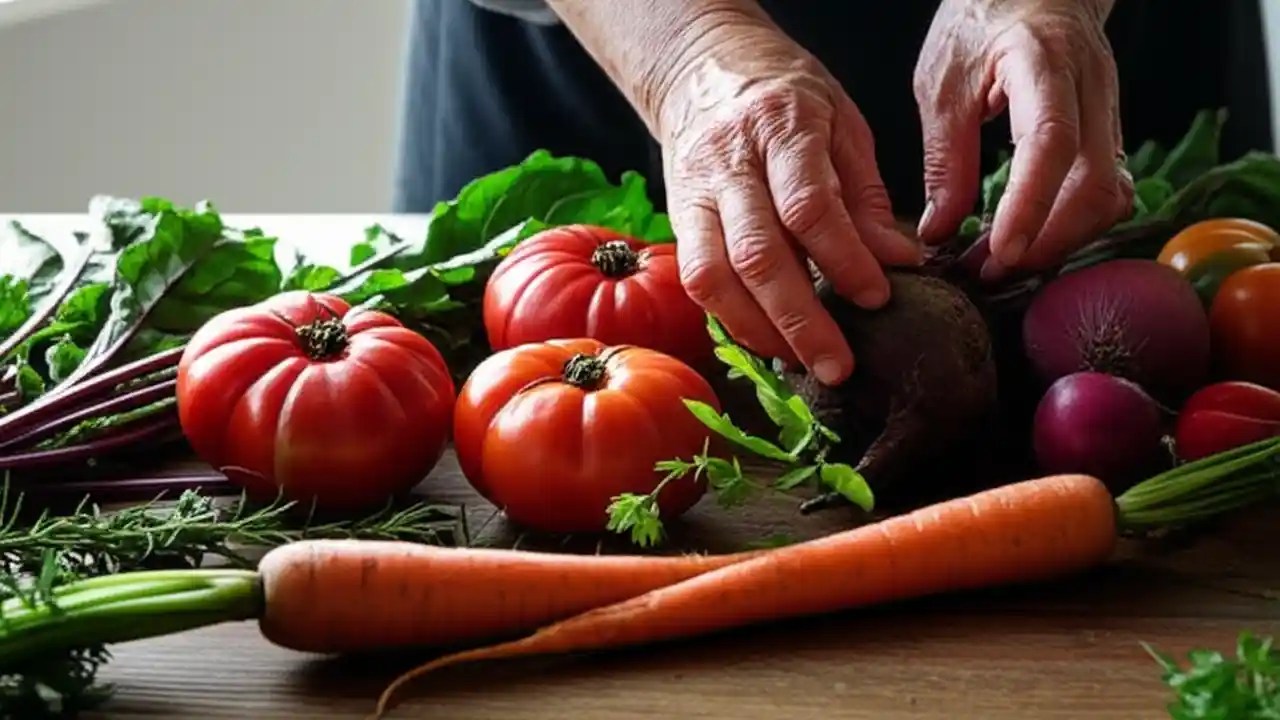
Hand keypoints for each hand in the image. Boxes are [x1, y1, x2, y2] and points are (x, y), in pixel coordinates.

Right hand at [654, 17, 921, 384]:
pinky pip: (696, 280)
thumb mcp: (842, 124)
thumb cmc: (785, 95)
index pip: (808, 206)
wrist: (702, 67)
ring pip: (714, 276)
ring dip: (759, 331)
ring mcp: (693, 194)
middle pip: (757, 254)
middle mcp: (728, 163)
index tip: (878, 298)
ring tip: (800, 363)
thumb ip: (865, 195)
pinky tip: (767, 340)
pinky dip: (732, 318)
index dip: (844, 260)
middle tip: (839, 365)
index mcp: (779, 127)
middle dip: (801, 319)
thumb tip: (898, 262)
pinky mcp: (676, 220)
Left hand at [914, 0, 1133, 280]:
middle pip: (1094, 183)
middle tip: (991, 270)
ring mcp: (1109, 110)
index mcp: (1044, 63)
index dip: (1031, 204)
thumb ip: (944, 159)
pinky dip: (1072, 224)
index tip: (1002, 250)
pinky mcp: (1107, 132)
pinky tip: (1031, 238)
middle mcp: (1091, 88)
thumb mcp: (942, 83)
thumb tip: (939, 232)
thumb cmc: (981, 23)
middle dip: (1047, 239)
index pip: (1051, 142)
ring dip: (1061, 240)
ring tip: (1003, 262)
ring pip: (1110, 195)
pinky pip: (1107, 191)